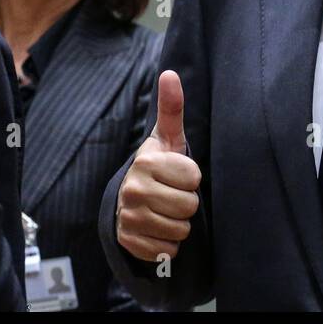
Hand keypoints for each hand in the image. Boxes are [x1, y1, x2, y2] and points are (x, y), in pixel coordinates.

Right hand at [115, 70, 201, 261]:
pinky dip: (167, 244)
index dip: (191, 177)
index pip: (193, 177)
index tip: (177, 173)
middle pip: (188, 206)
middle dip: (186, 202)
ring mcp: (129, 217)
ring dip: (179, 223)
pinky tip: (157, 228)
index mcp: (146, 162)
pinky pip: (167, 250)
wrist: (130, 199)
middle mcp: (133, 189)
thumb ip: (172, 107)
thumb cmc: (158, 165)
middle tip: (172, 194)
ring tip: (165, 210)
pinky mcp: (128, 242)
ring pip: (180, 230)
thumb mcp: (167, 138)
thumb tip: (169, 73)